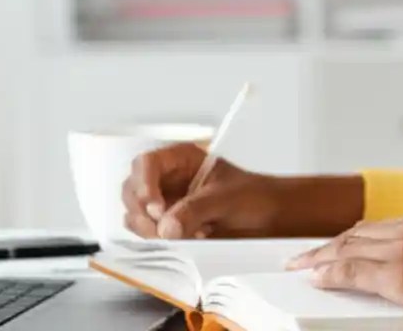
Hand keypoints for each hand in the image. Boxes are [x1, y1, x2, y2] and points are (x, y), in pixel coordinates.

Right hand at [120, 142, 286, 239]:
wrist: (270, 219)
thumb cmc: (254, 197)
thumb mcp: (227, 199)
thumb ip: (195, 209)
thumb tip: (167, 226)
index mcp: (179, 159)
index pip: (146, 164)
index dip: (145, 186)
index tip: (157, 209)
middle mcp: (166, 178)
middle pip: (132, 189)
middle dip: (143, 212)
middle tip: (162, 230)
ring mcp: (164, 202)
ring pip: (134, 213)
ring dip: (148, 229)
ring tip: (180, 236)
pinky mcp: (166, 226)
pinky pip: (146, 232)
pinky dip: (156, 240)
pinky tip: (183, 241)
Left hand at [287, 212, 402, 330]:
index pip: (377, 228)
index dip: (350, 239)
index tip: (333, 247)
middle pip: (356, 234)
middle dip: (328, 247)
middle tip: (305, 259)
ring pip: (347, 249)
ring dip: (320, 259)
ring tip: (301, 269)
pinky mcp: (400, 273)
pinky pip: (351, 271)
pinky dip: (328, 274)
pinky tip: (315, 279)